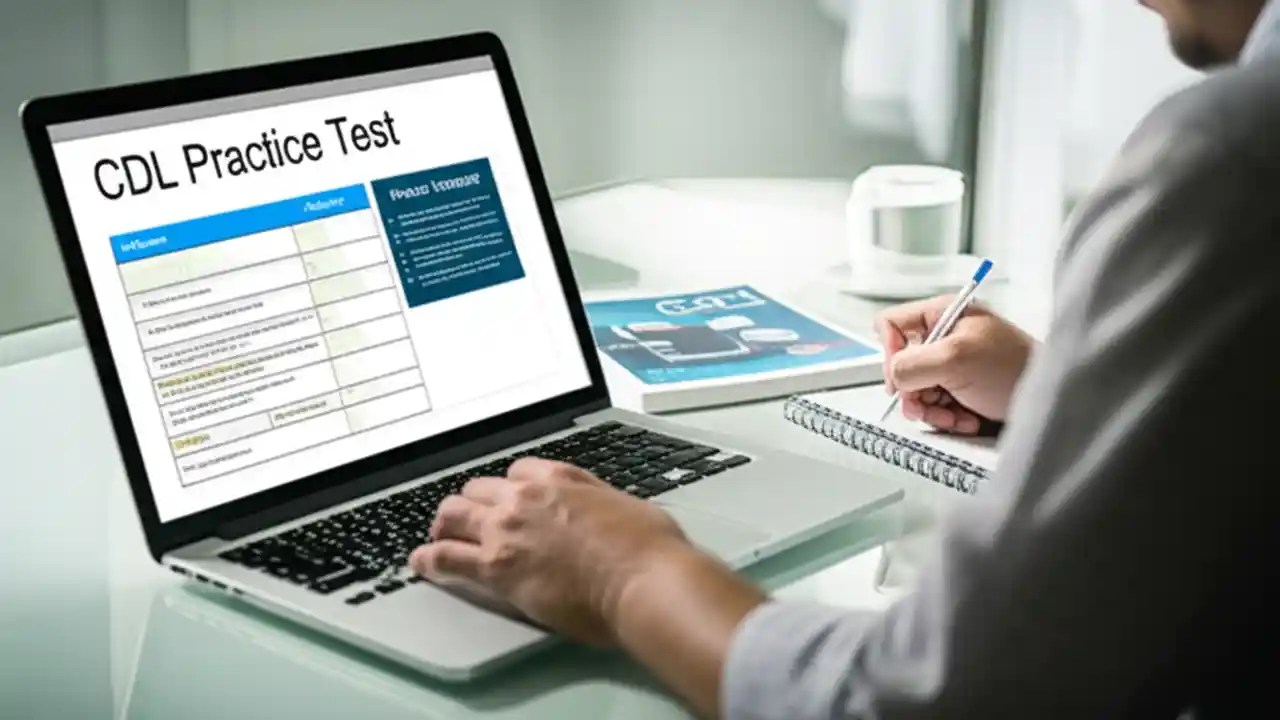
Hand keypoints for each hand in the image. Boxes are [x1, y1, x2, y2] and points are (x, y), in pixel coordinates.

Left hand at [409, 458, 691, 644]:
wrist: (642, 578)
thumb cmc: (648, 548)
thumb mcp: (624, 503)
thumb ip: (595, 500)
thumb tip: (594, 508)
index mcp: (559, 477)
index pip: (517, 471)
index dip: (511, 487)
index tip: (510, 500)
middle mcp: (526, 497)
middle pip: (479, 489)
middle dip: (474, 503)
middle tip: (468, 519)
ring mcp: (506, 530)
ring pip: (454, 514)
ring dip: (446, 523)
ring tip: (440, 535)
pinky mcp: (495, 568)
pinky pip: (445, 558)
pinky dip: (428, 560)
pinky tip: (420, 563)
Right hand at [875, 295, 1034, 433]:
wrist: (1051, 402)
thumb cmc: (1015, 370)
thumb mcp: (956, 358)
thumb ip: (913, 363)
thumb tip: (892, 376)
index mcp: (943, 314)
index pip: (890, 324)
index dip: (890, 351)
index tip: (903, 376)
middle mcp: (945, 336)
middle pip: (901, 364)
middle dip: (914, 390)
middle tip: (928, 404)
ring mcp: (952, 364)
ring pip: (915, 390)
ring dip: (931, 409)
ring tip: (954, 416)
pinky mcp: (959, 389)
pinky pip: (933, 406)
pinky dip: (946, 418)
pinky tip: (965, 419)